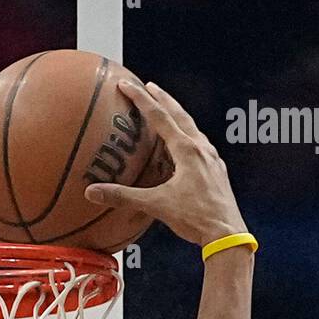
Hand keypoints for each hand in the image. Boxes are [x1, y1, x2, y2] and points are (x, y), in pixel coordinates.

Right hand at [85, 81, 246, 247]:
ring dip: (178, 116)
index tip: (127, 84)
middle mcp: (201, 148)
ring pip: (192, 128)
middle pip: (180, 114)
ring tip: (167, 111)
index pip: (159, 116)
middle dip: (163, 99)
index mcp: (186, 149)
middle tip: (150, 86)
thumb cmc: (195, 218)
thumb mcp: (156, 205)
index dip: (141, 98)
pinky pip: (200, 146)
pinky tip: (185, 146)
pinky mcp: (217, 171)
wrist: (226, 234)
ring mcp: (212, 159)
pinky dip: (188, 138)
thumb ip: (124, 197)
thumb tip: (92, 192)